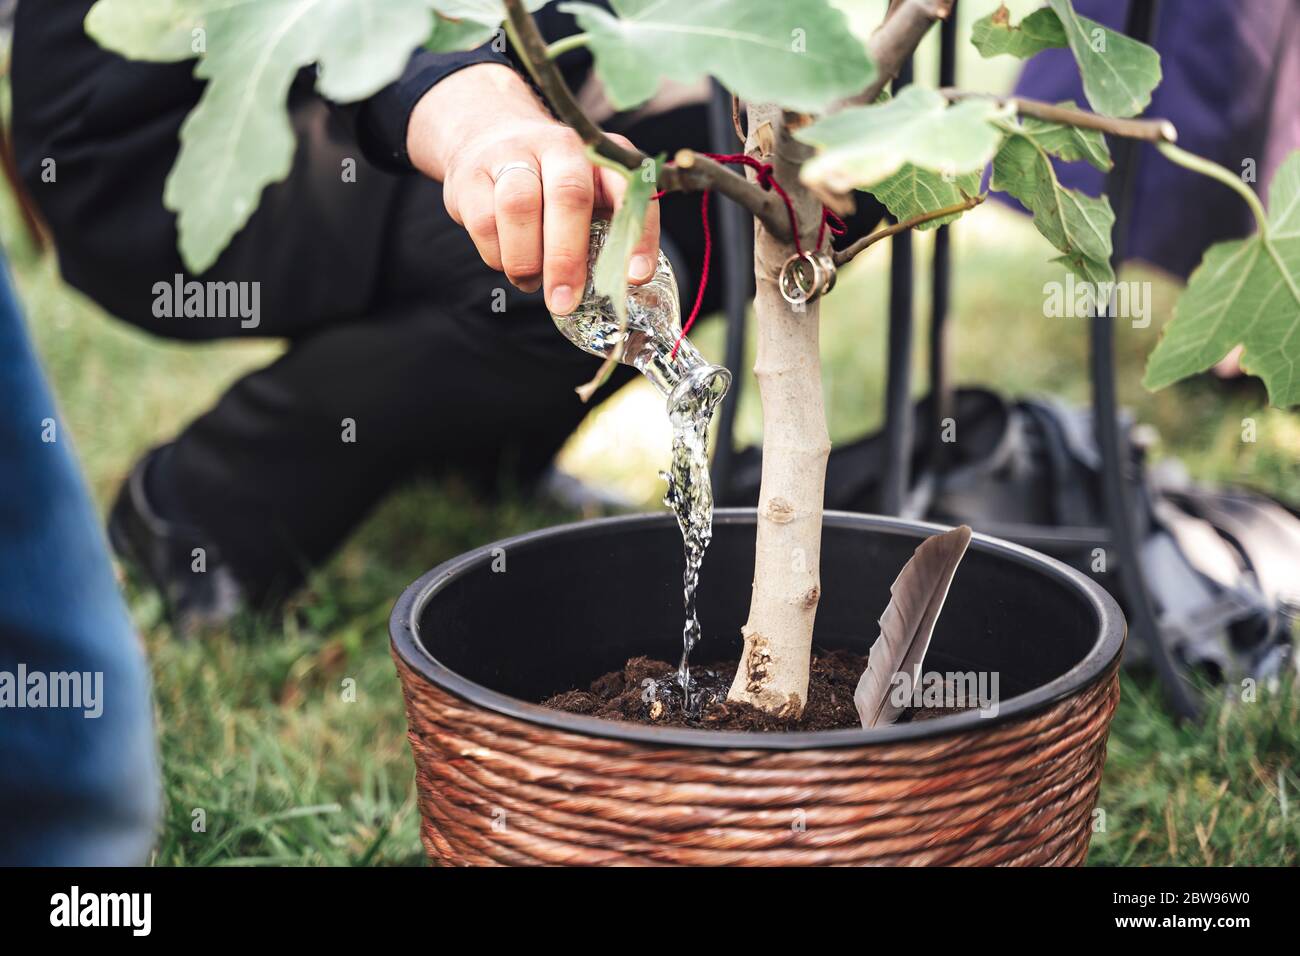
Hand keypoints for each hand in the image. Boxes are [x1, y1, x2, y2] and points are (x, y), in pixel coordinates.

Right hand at [407, 64, 659, 315]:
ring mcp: (512, 154)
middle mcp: (560, 145)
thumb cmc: (550, 181)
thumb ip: (607, 232)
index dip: (638, 235)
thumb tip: (617, 287)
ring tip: (532, 282)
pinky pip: (484, 222)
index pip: (630, 191)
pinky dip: (497, 255)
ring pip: (518, 206)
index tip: (637, 277)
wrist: (486, 135)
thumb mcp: (589, 194)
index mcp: (601, 155)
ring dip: (526, 259)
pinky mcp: (470, 175)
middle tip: (564, 302)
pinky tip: (507, 262)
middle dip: (566, 257)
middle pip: (568, 194)